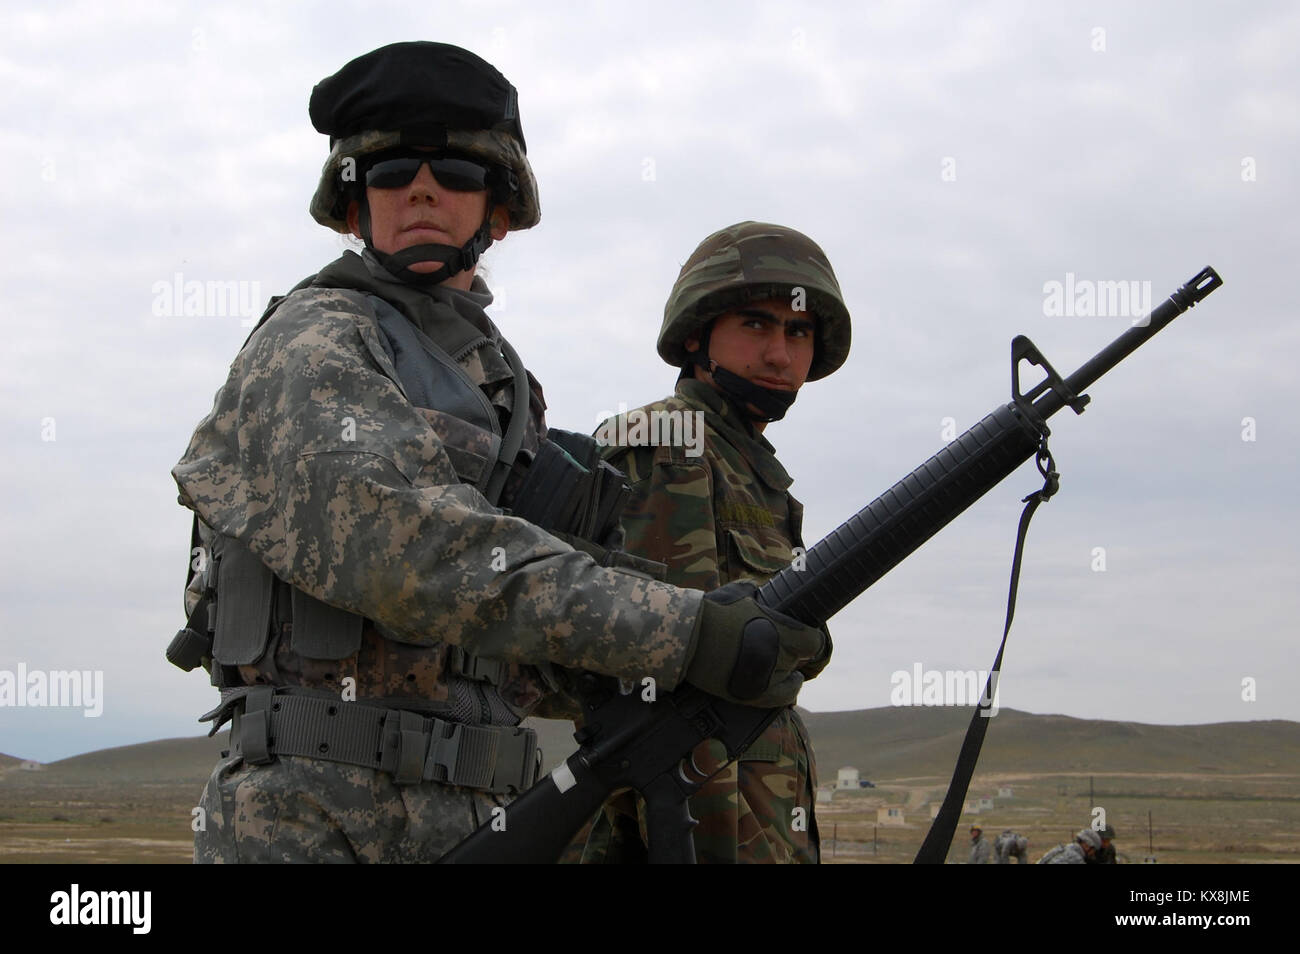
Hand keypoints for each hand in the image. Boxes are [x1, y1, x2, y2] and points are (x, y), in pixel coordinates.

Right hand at [683, 581, 825, 706]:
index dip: (810, 638)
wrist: (688, 637)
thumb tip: (766, 593)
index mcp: (783, 632)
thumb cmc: (714, 611)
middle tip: (783, 645)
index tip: (804, 636)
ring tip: (781, 663)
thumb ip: (761, 595)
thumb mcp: (742, 592)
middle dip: (794, 651)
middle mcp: (780, 658)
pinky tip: (789, 683)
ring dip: (788, 669)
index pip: (814, 642)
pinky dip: (788, 690)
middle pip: (801, 659)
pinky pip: (782, 698)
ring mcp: (768, 679)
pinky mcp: (752, 695)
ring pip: (792, 678)